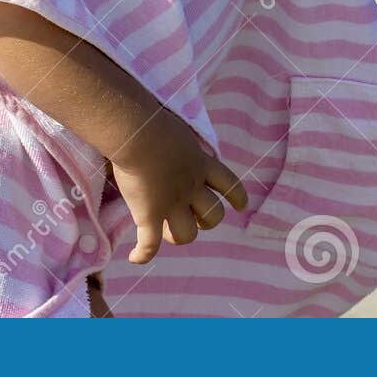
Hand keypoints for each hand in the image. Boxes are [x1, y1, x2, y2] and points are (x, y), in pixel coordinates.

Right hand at [108, 107, 247, 263]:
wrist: (138, 131)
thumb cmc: (152, 119)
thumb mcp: (177, 128)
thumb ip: (179, 139)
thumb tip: (165, 131)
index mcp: (201, 163)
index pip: (230, 184)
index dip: (237, 197)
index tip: (241, 206)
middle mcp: (191, 186)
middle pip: (213, 216)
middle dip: (205, 220)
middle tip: (188, 214)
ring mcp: (171, 203)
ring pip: (187, 235)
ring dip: (178, 235)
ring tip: (164, 231)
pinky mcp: (149, 214)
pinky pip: (149, 243)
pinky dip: (143, 253)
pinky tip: (135, 257)